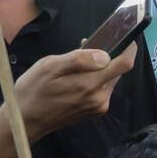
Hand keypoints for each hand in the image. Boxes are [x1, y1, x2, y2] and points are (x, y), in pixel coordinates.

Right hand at [15, 44, 137, 143]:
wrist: (27, 119)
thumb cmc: (34, 90)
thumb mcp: (50, 66)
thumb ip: (79, 60)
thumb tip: (105, 55)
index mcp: (91, 85)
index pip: (123, 64)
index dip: (129, 48)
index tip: (127, 37)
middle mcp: (100, 98)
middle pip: (117, 71)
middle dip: (107, 56)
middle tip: (86, 46)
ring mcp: (99, 106)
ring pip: (109, 79)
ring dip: (99, 68)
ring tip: (76, 62)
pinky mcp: (96, 111)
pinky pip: (102, 89)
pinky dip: (94, 79)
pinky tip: (77, 77)